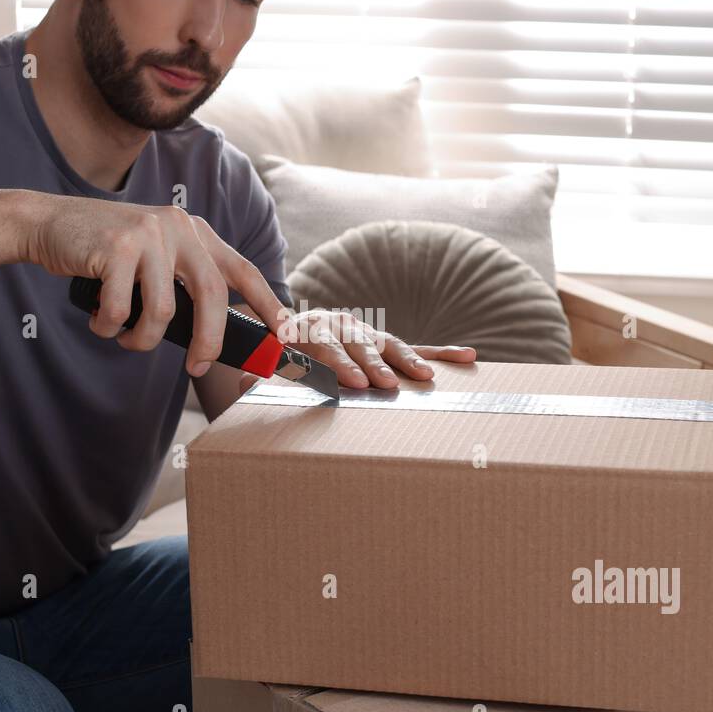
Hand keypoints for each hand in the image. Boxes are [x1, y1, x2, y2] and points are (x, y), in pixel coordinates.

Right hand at [23, 197, 290, 376]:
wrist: (48, 224)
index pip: (242, 270)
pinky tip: (100, 320)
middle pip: (210, 294)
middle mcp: (177, 227)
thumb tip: (214, 337)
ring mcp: (147, 234)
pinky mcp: (116, 246)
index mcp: (194, 231)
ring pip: (162, 311)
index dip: (268, 303)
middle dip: (208, 340)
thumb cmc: (104, 254)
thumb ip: (182, 283)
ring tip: (124, 338)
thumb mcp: (154, 258)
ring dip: (142, 339)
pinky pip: (122, 310)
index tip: (286, 333)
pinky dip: (109, 328)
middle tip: (197, 368)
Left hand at [260, 309, 476, 389]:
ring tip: (427, 378)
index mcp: (310, 329)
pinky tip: (468, 356)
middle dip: (376, 366)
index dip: (341, 366)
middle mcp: (342, 326)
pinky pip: (417, 346)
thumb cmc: (277, 355)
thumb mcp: (264, 363)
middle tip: (388, 385)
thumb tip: (244, 384)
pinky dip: (441, 352)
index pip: (326, 347)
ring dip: (409, 360)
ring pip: (390, 344)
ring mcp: (367, 333)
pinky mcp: (385, 342)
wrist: (285, 328)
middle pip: (361, 345)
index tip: (356, 384)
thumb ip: (259, 375)